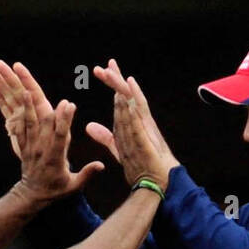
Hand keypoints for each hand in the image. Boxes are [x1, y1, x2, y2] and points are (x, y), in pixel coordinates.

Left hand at [0, 60, 103, 202]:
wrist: (32, 195)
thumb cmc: (55, 190)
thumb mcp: (73, 186)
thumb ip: (87, 174)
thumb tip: (102, 165)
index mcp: (54, 159)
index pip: (60, 136)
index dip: (65, 121)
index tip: (70, 106)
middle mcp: (41, 150)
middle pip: (45, 126)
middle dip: (52, 111)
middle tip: (59, 98)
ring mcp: (30, 147)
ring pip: (29, 123)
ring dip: (28, 107)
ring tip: (25, 90)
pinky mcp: (22, 146)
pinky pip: (19, 128)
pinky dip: (17, 114)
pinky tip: (15, 101)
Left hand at [86, 59, 178, 188]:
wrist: (159, 183)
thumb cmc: (143, 165)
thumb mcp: (119, 148)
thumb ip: (105, 136)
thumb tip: (88, 126)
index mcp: (134, 122)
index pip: (121, 99)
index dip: (112, 83)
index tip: (102, 70)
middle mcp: (141, 122)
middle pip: (127, 96)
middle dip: (115, 80)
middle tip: (104, 66)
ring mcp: (145, 129)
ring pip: (132, 103)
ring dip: (122, 88)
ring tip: (113, 73)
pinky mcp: (146, 140)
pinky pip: (139, 121)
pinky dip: (134, 107)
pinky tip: (128, 94)